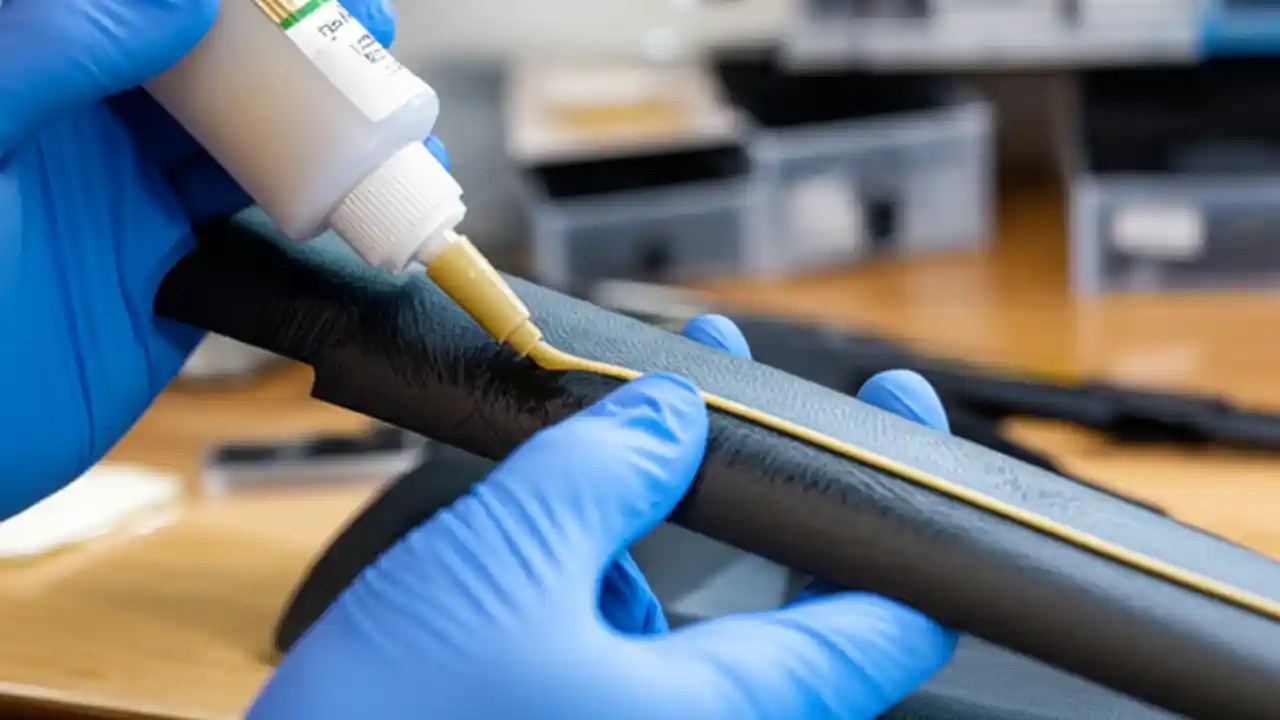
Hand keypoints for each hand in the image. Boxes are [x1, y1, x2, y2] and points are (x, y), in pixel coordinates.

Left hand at [0, 0, 443, 518]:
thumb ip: (63, 54)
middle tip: (369, 37)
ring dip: (324, 125)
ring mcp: (137, 199)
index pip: (158, 15)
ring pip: (251, 140)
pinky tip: (358, 195)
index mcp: (46, 76)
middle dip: (299, 49)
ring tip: (394, 117)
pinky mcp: (173, 269)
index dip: (242, 3)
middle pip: (219, 67)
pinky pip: (255, 224)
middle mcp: (97, 130)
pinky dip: (316, 207)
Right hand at [251, 315, 956, 718]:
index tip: (900, 416)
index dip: (910, 508)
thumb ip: (606, 471)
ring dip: (686, 504)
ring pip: (703, 610)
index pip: (886, 624)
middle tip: (758, 387)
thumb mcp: (503, 562)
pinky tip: (579, 490)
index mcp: (717, 718)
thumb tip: (675, 415)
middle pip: (794, 602)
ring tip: (656, 402)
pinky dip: (620, 554)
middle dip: (772, 475)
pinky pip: (632, 634)